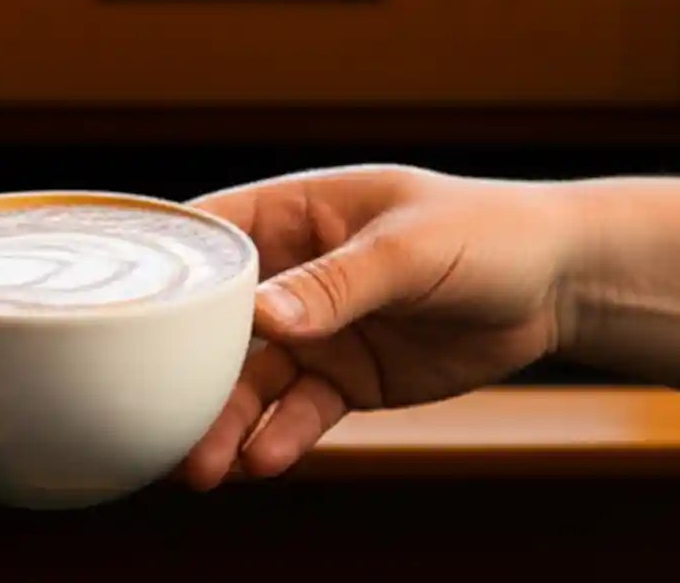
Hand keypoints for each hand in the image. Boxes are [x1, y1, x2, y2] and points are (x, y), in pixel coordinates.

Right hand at [181, 165, 578, 489]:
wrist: (557, 285)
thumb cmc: (485, 232)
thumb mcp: (410, 248)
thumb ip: (337, 283)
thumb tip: (266, 318)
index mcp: (295, 214)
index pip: (210, 237)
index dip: (164, 271)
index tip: (122, 315)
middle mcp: (292, 275)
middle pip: (218, 322)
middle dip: (186, 370)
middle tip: (157, 418)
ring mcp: (317, 330)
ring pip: (252, 379)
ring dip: (226, 420)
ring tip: (205, 465)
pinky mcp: (346, 378)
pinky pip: (301, 411)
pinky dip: (282, 436)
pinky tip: (266, 459)